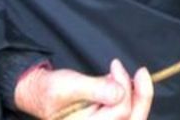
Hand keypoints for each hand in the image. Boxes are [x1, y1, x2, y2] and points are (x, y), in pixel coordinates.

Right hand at [14, 58, 152, 119]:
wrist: (37, 93)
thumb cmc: (49, 90)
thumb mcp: (68, 85)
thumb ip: (94, 89)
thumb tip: (120, 91)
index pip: (121, 111)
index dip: (124, 86)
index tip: (115, 65)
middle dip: (142, 96)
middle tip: (141, 73)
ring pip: (133, 118)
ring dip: (137, 96)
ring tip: (122, 76)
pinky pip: (126, 114)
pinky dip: (130, 98)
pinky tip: (121, 83)